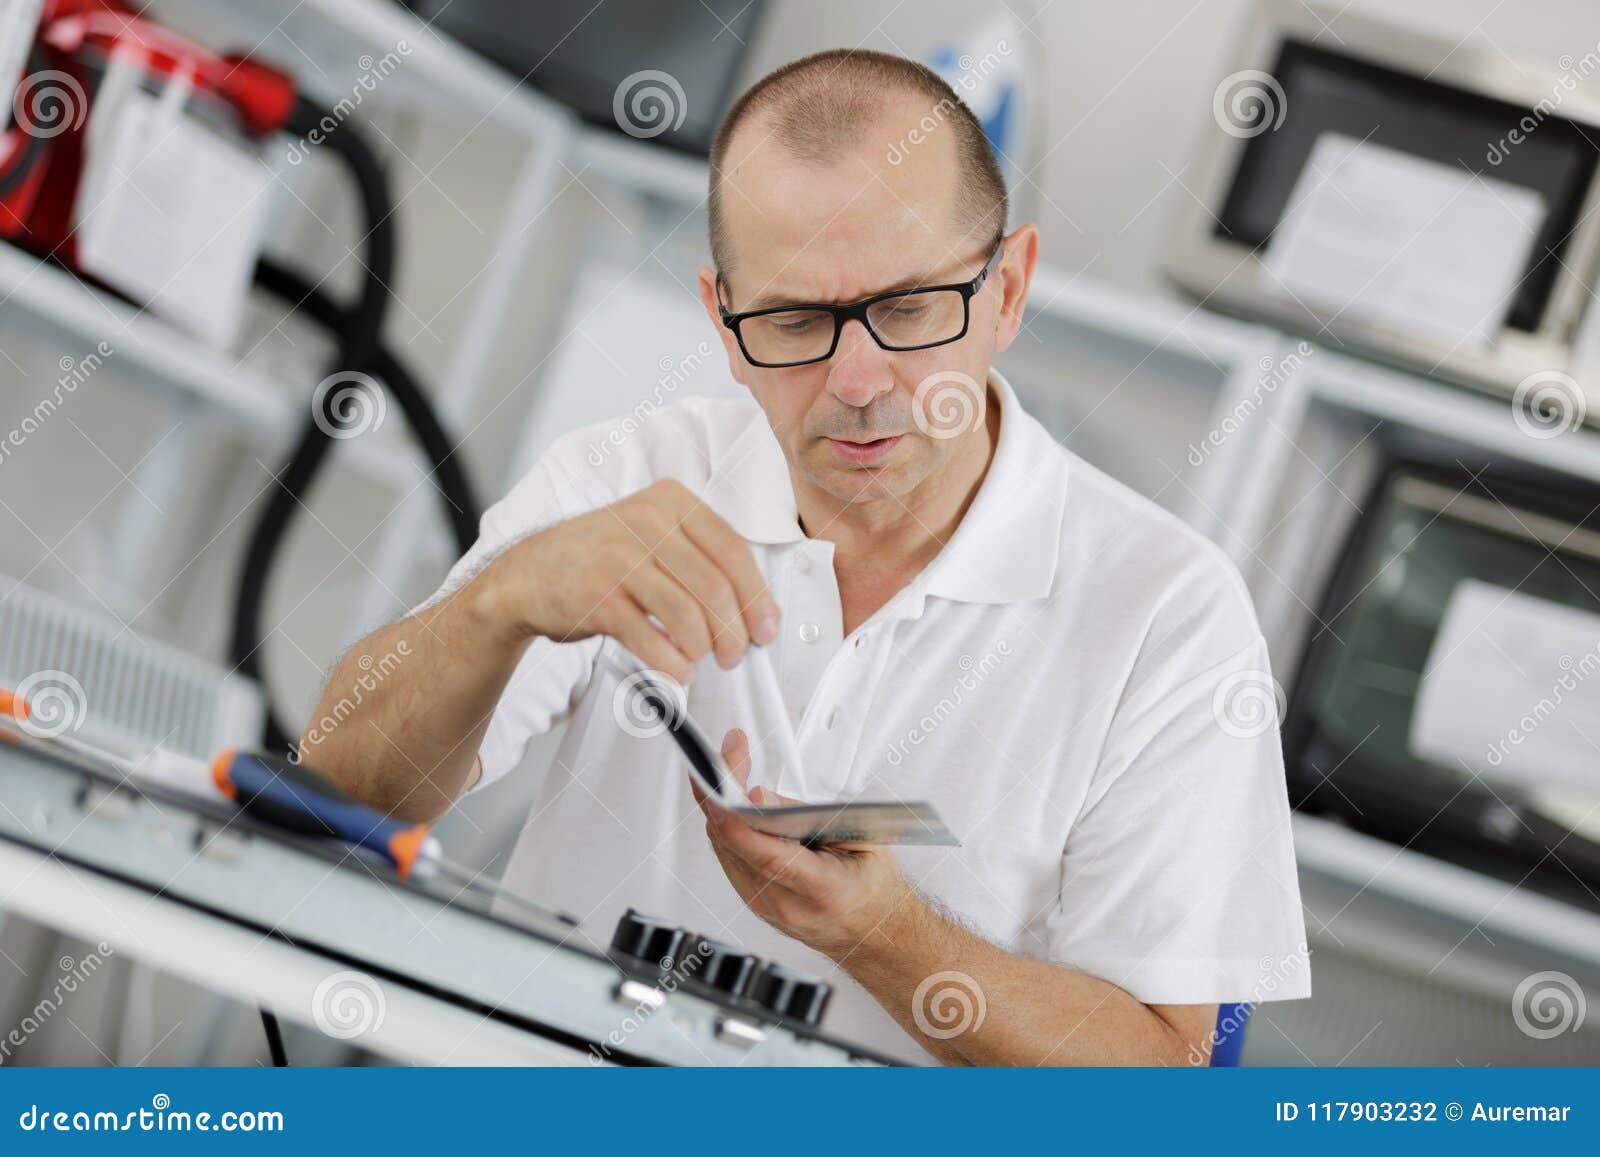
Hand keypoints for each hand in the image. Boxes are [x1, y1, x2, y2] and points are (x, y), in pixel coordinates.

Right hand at [482, 479, 778, 682]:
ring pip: (687, 613)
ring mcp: (619, 557)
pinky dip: (671, 662)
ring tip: (701, 662)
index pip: (733, 551)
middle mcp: (646, 521)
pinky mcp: (596, 595)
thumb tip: (754, 610)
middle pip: (715, 586)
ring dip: (703, 648)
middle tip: (735, 655)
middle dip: (734, 631)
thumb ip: (700, 558)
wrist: (528, 574)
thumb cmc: (601, 560)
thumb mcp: (652, 534)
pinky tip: (676, 670)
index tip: (766, 628)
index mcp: (671, 501)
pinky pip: (649, 637)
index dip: (758, 596)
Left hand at [693, 728, 912, 959]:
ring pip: (724, 848)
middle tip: (732, 752)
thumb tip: (763, 798)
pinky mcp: (752, 900)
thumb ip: (815, 818)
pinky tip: (734, 798)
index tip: (724, 790)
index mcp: (822, 891)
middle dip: (725, 791)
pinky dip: (727, 824)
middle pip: (735, 845)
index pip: (769, 857)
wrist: (873, 933)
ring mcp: (764, 906)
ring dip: (721, 803)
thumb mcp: (865, 842)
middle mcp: (785, 904)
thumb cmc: (873, 890)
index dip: (739, 821)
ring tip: (733, 766)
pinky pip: (728, 857)